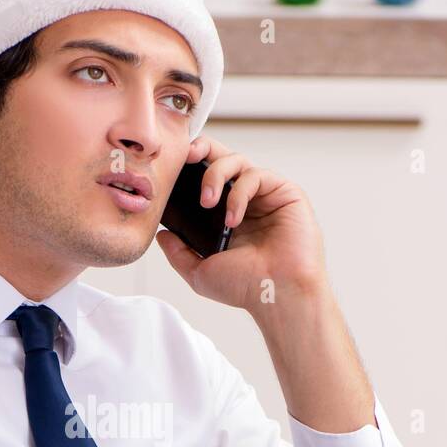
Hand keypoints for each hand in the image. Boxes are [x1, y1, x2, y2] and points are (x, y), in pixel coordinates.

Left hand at [154, 134, 328, 316]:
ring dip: (216, 174)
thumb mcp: (200, 272)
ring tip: (207, 201)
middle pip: (221, 157)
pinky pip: (257, 176)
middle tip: (187, 158)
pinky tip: (233, 218)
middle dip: (201, 150)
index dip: (189, 167)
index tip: (171, 166)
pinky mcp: (285, 193)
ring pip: (237, 160)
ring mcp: (266, 195)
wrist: (276, 296)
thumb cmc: (246, 287)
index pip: (205, 177)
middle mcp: (246, 200)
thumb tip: (161, 235)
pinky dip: (239, 193)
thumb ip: (178, 253)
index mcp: (225, 214)